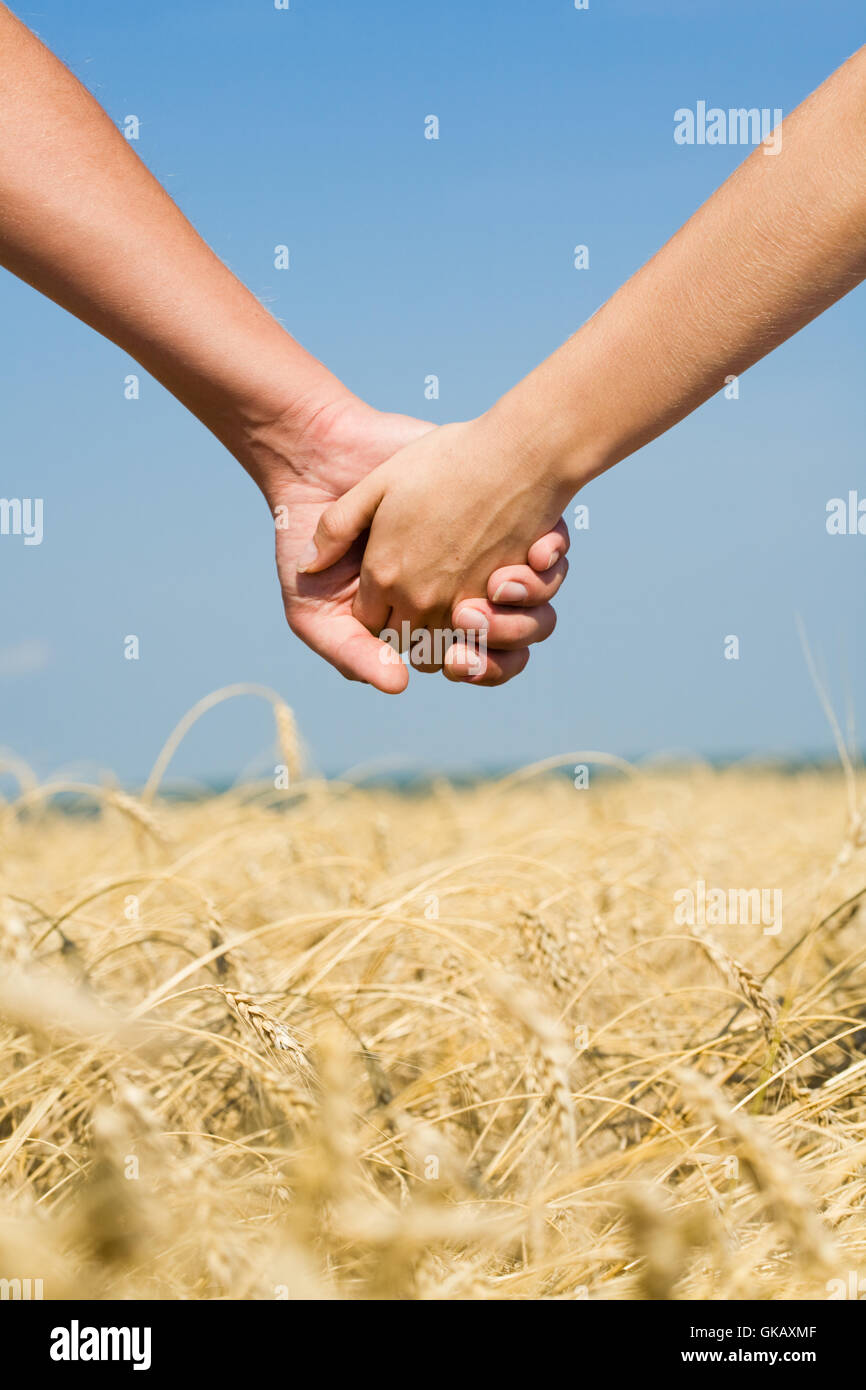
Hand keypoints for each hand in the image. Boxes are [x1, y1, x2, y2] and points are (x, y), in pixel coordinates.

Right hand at [232, 397, 568, 691]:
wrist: (317, 461)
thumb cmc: (306, 544)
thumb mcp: (313, 611)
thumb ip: (351, 653)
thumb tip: (400, 685)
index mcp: (421, 625)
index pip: (466, 663)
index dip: (474, 666)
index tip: (466, 658)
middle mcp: (457, 594)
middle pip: (510, 640)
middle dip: (509, 638)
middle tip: (483, 616)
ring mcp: (481, 555)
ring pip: (537, 604)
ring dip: (533, 603)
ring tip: (507, 583)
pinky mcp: (500, 517)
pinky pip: (550, 554)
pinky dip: (552, 556)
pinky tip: (537, 550)